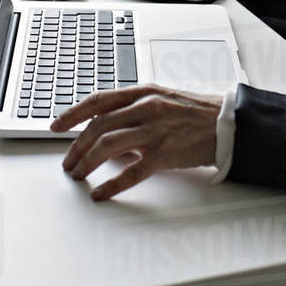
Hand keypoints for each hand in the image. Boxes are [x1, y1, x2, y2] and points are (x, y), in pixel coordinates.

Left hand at [51, 85, 221, 200]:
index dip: (73, 114)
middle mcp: (146, 108)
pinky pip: (132, 172)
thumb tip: (108, 132)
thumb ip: (133, 113)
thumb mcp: (162, 101)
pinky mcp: (165, 154)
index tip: (57, 126)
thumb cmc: (195, 113)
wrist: (227, 124)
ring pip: (108, 145)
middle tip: (67, 162)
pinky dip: (111, 184)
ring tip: (78, 175)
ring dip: (87, 162)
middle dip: (76, 146)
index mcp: (143, 92)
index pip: (98, 100)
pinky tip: (101, 192)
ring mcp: (155, 131)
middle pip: (97, 126)